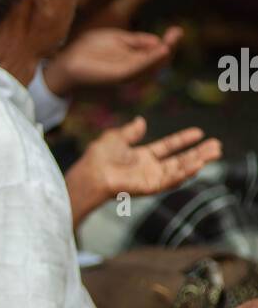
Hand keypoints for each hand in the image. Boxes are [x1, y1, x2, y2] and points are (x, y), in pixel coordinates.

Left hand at [44, 25, 182, 95]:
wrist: (64, 63)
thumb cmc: (86, 51)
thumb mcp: (115, 39)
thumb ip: (135, 41)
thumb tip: (157, 40)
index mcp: (133, 62)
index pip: (155, 54)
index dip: (168, 43)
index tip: (176, 30)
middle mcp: (132, 72)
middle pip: (157, 63)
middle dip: (169, 48)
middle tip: (177, 33)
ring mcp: (125, 76)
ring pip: (150, 68)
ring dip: (162, 55)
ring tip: (171, 42)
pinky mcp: (116, 77)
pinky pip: (137, 69)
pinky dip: (149, 61)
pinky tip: (159, 50)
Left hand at [66, 115, 221, 224]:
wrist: (91, 172)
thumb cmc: (98, 157)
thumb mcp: (116, 137)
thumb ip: (131, 132)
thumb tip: (140, 121)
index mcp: (142, 157)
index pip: (168, 147)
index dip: (183, 140)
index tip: (199, 132)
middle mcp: (150, 168)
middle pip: (180, 160)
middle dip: (198, 153)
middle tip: (217, 146)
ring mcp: (151, 178)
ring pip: (180, 170)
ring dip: (198, 161)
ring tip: (215, 152)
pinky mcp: (151, 187)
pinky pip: (172, 179)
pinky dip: (185, 172)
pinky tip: (198, 164)